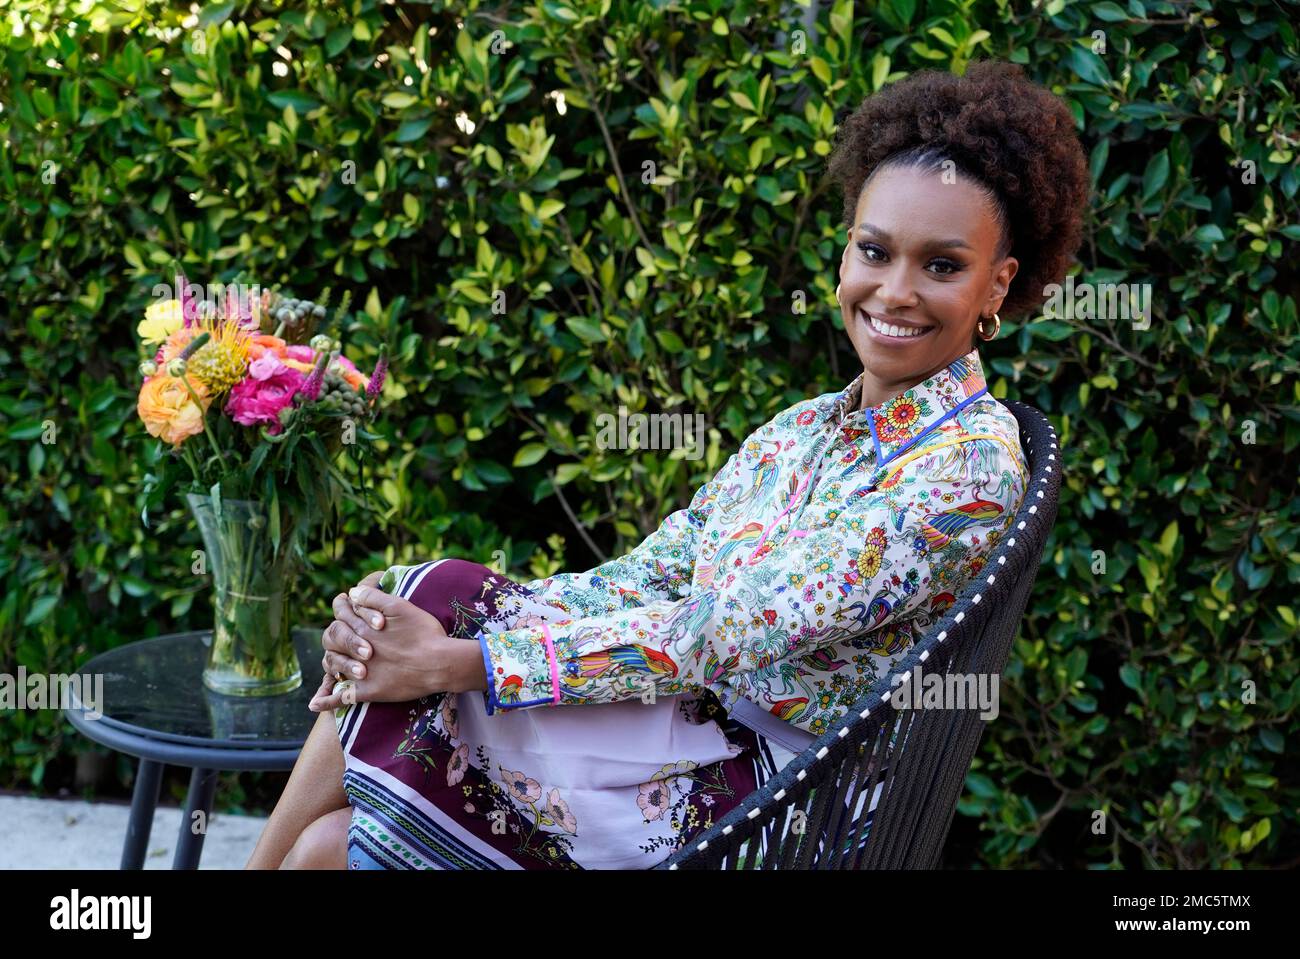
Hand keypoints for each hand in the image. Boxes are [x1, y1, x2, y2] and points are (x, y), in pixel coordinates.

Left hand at [307, 582, 488, 711]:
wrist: (439, 663)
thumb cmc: (425, 632)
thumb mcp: (401, 606)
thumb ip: (374, 597)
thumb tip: (351, 592)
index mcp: (364, 626)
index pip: (342, 613)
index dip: (341, 607)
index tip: (342, 604)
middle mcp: (357, 648)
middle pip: (333, 637)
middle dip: (335, 632)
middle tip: (339, 632)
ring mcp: (361, 671)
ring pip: (333, 665)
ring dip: (330, 660)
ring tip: (332, 660)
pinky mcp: (368, 691)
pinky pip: (340, 698)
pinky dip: (325, 701)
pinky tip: (314, 704)